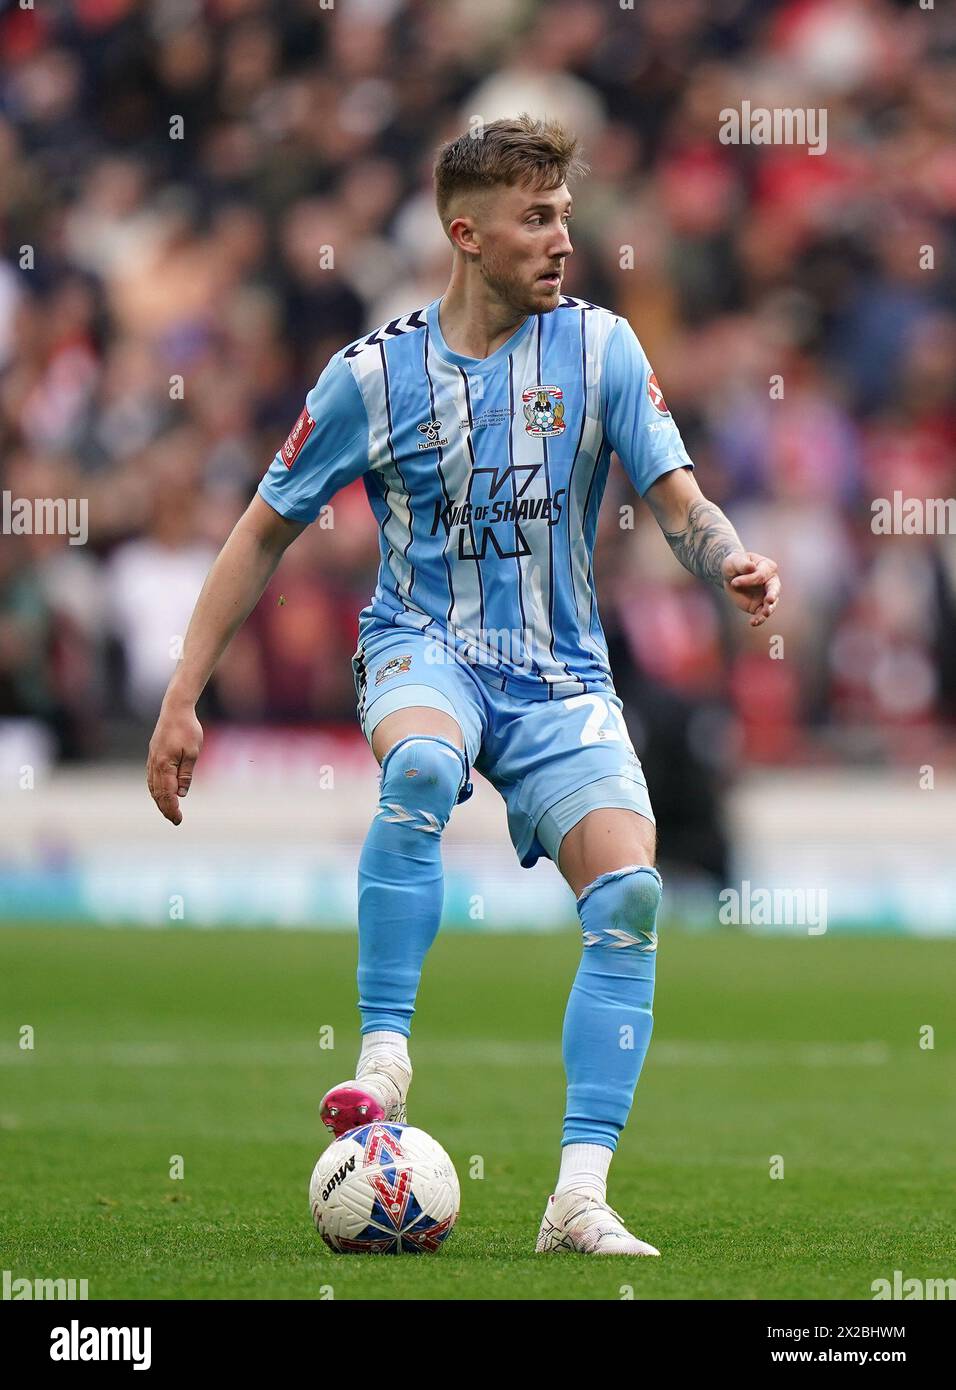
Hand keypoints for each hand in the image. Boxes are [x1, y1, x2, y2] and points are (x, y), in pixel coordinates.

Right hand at [146, 700, 203, 824]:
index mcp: (164, 765)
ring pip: (152, 787)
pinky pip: (151, 778)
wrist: (175, 710)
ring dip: (159, 800)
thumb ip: (185, 775)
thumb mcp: (193, 753)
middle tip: (175, 820)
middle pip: (157, 793)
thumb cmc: (187, 730)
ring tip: (169, 811)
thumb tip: (181, 794)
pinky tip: (161, 794)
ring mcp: (151, 760)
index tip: (178, 820)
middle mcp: (154, 765)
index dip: (172, 809)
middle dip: (165, 808)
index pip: (167, 794)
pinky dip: (156, 789)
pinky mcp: (152, 756)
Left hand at [722, 551, 780, 626]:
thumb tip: (751, 567)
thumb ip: (743, 564)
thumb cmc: (735, 564)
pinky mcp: (759, 606)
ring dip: (768, 609)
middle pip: (774, 589)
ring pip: (771, 604)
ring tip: (764, 614)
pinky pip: (761, 614)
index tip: (733, 582)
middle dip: (772, 595)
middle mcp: (771, 582)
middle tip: (769, 600)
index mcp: (768, 567)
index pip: (761, 575)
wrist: (730, 575)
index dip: (748, 580)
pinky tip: (753, 623)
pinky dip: (759, 619)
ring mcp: (766, 595)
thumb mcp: (736, 561)